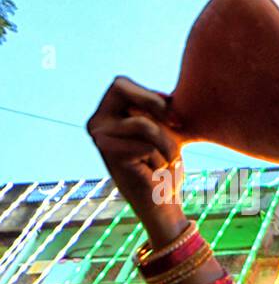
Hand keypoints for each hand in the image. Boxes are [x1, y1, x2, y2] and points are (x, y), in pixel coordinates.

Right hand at [86, 76, 182, 213]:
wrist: (163, 200)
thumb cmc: (166, 163)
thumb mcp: (166, 129)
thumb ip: (161, 109)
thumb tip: (171, 98)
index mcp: (106, 113)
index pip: (120, 83)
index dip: (150, 96)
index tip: (174, 117)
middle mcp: (96, 122)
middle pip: (126, 94)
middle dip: (158, 112)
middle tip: (176, 132)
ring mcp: (99, 138)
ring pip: (144, 124)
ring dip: (167, 144)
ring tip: (166, 160)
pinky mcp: (110, 155)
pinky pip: (148, 147)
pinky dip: (161, 160)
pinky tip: (154, 172)